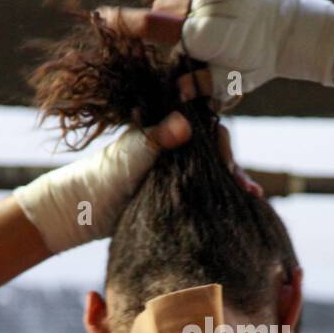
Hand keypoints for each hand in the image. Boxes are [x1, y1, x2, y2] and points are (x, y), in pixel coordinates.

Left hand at [16, 74, 260, 252]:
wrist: (82, 212)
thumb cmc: (103, 176)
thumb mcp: (131, 155)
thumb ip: (158, 137)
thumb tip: (185, 123)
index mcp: (163, 125)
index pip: (201, 120)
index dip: (217, 135)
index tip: (225, 156)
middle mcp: (174, 144)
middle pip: (212, 146)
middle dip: (229, 161)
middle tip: (241, 182)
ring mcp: (178, 169)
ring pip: (214, 169)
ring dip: (234, 180)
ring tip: (251, 195)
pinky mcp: (180, 192)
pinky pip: (208, 190)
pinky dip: (225, 195)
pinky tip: (245, 202)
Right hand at [97, 0, 333, 110]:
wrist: (290, 27)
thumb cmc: (256, 61)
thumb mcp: (231, 82)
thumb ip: (201, 86)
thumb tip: (178, 91)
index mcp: (202, 34)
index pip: (152, 25)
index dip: (125, 22)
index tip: (104, 16)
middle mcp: (204, 2)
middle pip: (162, 5)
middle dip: (167, 18)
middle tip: (189, 30)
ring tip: (201, 10)